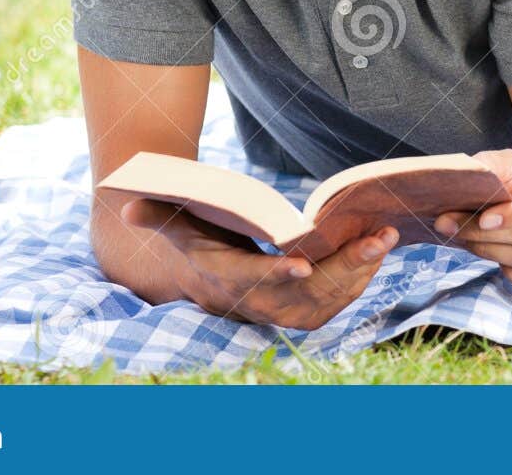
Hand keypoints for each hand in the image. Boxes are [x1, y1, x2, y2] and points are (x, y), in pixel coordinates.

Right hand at [121, 198, 396, 330]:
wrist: (198, 269)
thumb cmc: (188, 232)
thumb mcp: (170, 218)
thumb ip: (154, 212)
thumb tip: (126, 203)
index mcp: (219, 278)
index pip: (247, 282)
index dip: (273, 275)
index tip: (301, 263)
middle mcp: (250, 302)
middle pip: (302, 297)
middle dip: (343, 270)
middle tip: (378, 238)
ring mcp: (277, 308)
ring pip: (324, 305)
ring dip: (360, 275)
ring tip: (385, 239)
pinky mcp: (298, 306)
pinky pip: (333, 303)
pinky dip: (359, 280)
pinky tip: (378, 251)